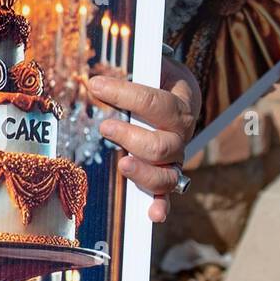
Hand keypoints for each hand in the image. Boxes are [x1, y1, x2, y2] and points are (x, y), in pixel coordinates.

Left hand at [87, 56, 200, 222]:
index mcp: (180, 106)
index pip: (155, 102)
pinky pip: (167, 196)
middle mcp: (180, 136)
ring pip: (165, 174)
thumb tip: (100, 67)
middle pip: (162, 145)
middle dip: (131, 137)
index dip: (125, 94)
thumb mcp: (152, 66)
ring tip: (122, 164)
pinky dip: (161, 206)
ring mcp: (174, 159)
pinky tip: (152, 215)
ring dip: (143, 172)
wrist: (182, 96)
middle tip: (105, 127)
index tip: (96, 85)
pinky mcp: (166, 176)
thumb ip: (133, 65)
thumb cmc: (160, 80)